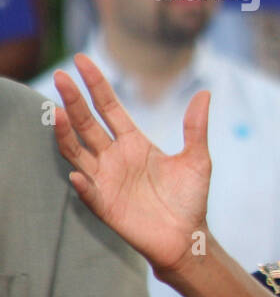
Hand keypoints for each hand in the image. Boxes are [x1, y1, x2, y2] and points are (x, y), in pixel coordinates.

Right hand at [52, 54, 213, 277]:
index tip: (82, 60)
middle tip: (63, 77)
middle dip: (74, 100)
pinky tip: (77, 174)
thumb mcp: (198, 159)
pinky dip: (82, 183)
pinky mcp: (106, 205)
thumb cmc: (190, 198)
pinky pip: (88, 192)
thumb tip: (206, 93)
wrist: (188, 236)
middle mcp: (114, 157)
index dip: (96, 85)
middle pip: (87, 123)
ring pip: (77, 152)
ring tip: (57, 112)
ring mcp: (106, 180)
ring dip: (66, 134)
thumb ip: (196, 127)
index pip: (108, 107)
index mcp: (134, 142)